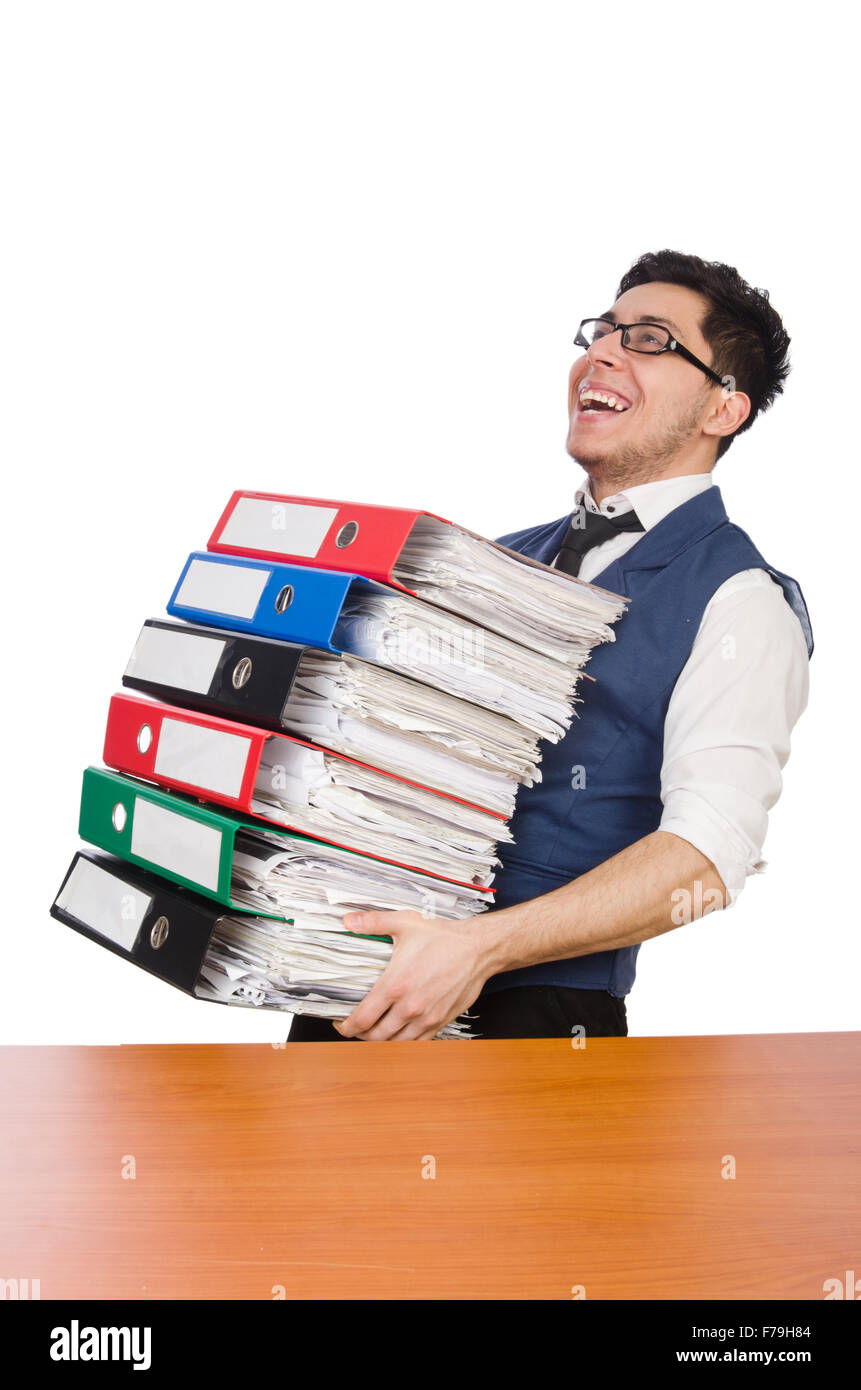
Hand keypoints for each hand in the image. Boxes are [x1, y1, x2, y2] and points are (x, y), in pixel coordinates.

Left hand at [333, 909, 488, 1040]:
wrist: (478, 949)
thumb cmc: (444, 938)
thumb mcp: (405, 923)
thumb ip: (373, 922)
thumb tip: (348, 921)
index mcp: (396, 985)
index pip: (362, 1018)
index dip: (346, 1026)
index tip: (341, 1023)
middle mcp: (410, 1006)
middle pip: (375, 1036)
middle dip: (360, 1035)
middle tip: (355, 1027)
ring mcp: (426, 1017)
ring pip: (395, 1043)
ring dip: (381, 1041)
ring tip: (374, 1031)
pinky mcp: (440, 1021)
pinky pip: (417, 1043)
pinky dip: (403, 1042)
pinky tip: (398, 1033)